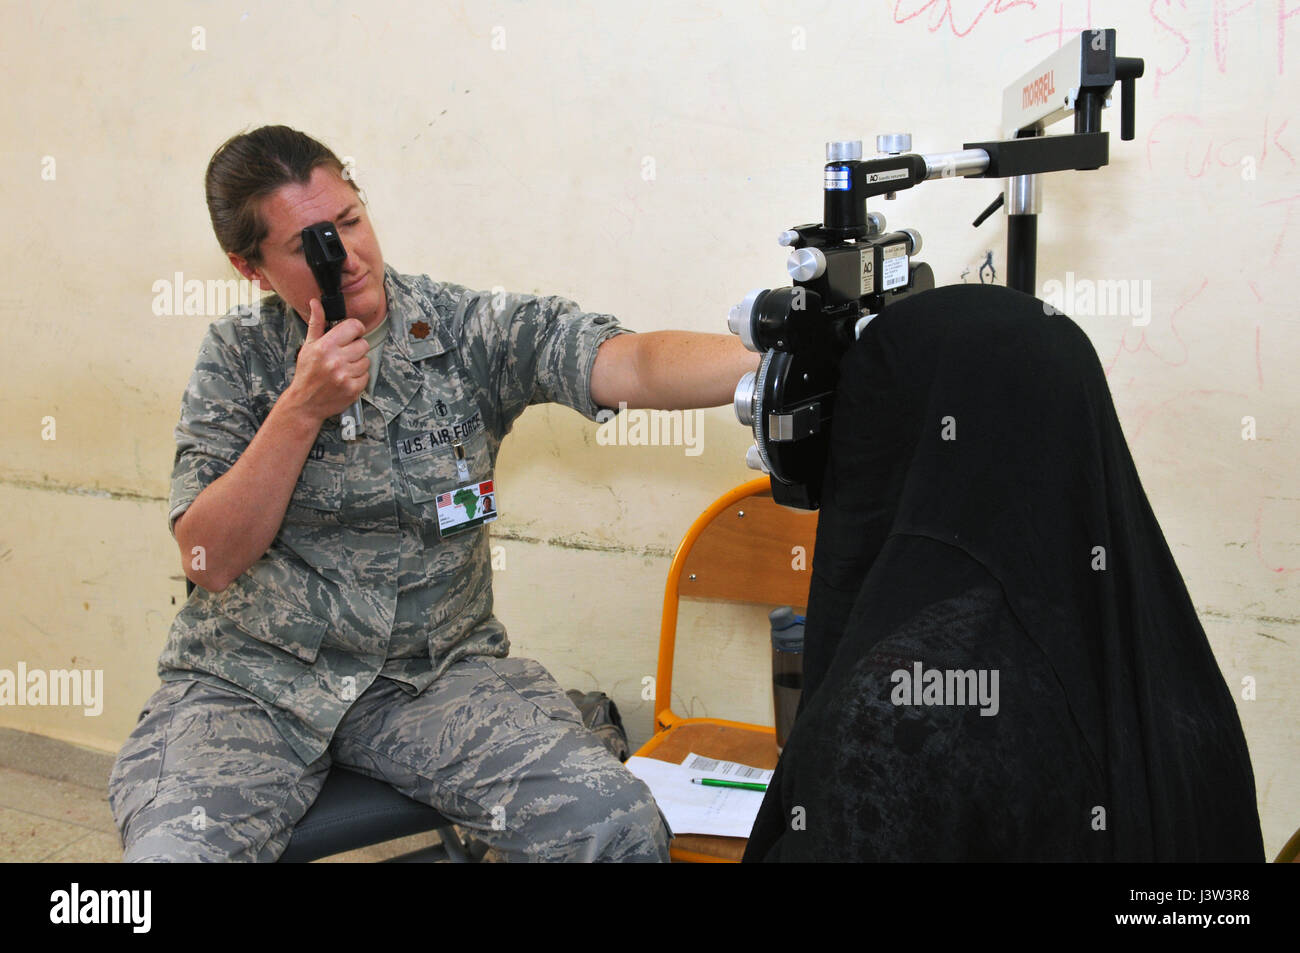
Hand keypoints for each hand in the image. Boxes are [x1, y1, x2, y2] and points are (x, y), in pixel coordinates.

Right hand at [286, 298, 368, 421]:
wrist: (305, 403)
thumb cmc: (306, 373)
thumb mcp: (308, 346)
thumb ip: (316, 323)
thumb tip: (315, 302)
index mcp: (325, 346)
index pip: (354, 326)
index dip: (355, 329)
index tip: (352, 334)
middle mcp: (335, 360)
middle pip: (363, 344)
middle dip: (356, 348)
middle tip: (344, 355)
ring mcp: (345, 376)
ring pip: (366, 360)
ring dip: (358, 363)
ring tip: (343, 368)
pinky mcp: (353, 389)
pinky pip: (367, 376)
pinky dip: (359, 377)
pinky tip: (346, 379)